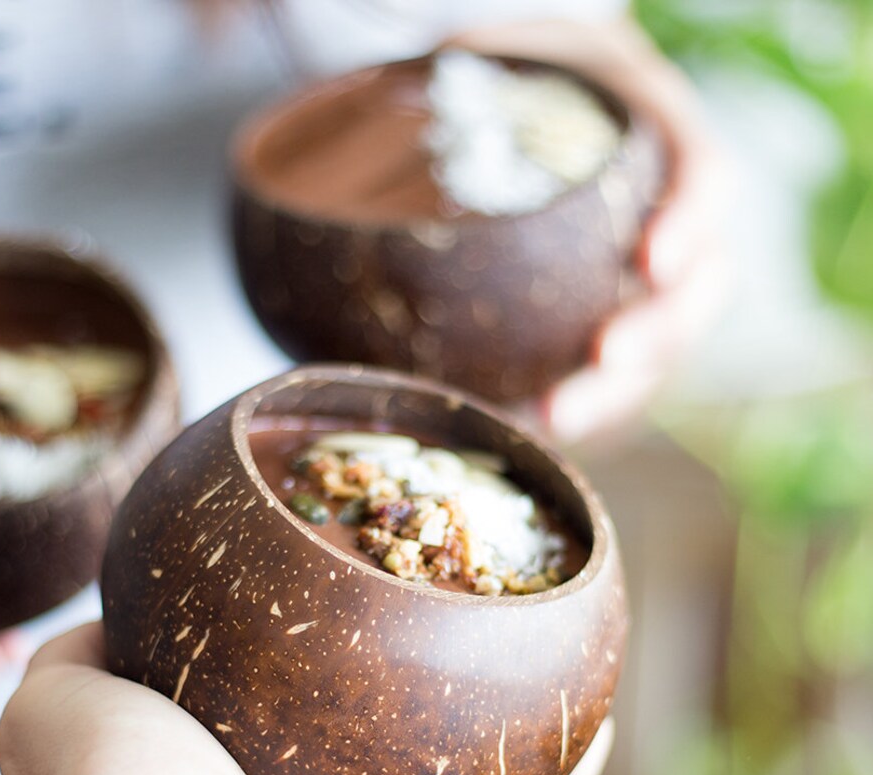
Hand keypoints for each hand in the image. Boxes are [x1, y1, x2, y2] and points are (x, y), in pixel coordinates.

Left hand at [0, 622, 611, 774]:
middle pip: (372, 749)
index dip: (318, 647)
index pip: (279, 707)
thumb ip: (81, 655)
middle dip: (414, 687)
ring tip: (535, 651)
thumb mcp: (62, 703)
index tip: (354, 583)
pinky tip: (593, 719)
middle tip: (456, 604)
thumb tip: (114, 614)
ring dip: (497, 732)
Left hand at [448, 18, 732, 444]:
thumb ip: (465, 107)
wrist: (519, 100)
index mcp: (658, 141)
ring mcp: (649, 285)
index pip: (702, 178)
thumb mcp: (495, 68)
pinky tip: (528, 424)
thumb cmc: (506, 81)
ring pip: (662, 347)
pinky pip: (612, 373)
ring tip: (558, 417)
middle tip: (606, 359)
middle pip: (697, 287)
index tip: (651, 261)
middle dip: (658, 330)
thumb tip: (353, 138)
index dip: (689, 221)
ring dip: (618, 390)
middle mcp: (669, 218)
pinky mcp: (613, 328)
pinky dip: (582, 405)